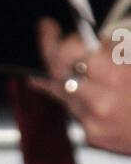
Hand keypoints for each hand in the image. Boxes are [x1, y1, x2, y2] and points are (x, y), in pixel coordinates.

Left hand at [28, 17, 130, 153]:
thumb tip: (84, 38)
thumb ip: (111, 49)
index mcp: (115, 74)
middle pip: (56, 72)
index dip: (54, 39)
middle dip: (50, 53)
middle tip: (49, 39)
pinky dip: (75, 97)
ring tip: (64, 62)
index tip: (48, 28)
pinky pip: (73, 110)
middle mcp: (100, 99)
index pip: (66, 52)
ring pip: (61, 92)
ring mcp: (93, 120)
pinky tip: (80, 88)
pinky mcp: (92, 135)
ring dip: (62, 75)